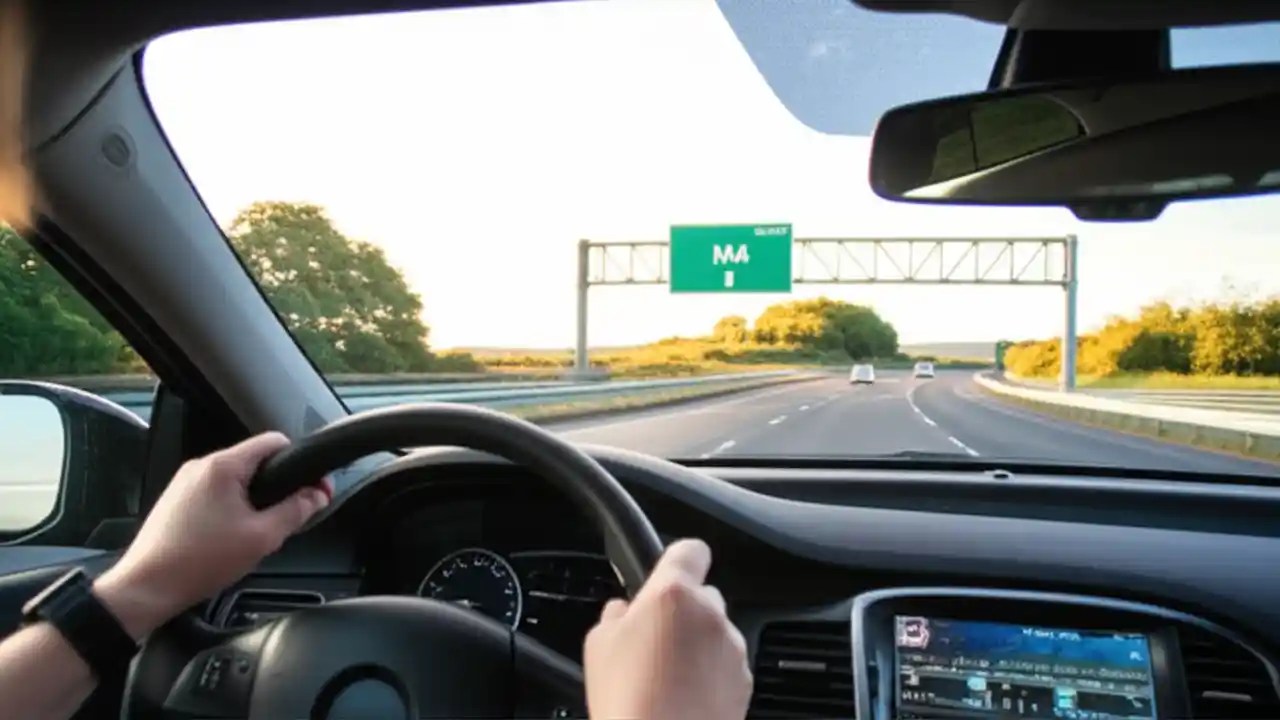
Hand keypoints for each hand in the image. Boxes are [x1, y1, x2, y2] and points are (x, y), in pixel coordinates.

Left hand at [92, 432, 331, 639]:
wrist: (146, 588)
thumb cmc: (200, 561)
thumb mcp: (262, 537)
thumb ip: (296, 510)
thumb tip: (318, 494)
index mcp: (223, 466)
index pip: (274, 442)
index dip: (301, 463)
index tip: (313, 489)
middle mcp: (201, 467)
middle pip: (255, 462)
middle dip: (277, 487)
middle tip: (287, 518)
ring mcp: (185, 483)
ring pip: (235, 480)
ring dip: (253, 500)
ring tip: (256, 532)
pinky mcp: (176, 501)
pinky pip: (215, 494)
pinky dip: (231, 509)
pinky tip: (231, 537)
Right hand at [583, 538, 751, 719]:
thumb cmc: (628, 700)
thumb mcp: (598, 647)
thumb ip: (617, 616)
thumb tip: (624, 612)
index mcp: (674, 594)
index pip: (690, 550)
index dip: (678, 561)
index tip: (666, 576)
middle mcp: (711, 614)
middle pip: (702, 596)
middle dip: (682, 613)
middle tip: (653, 642)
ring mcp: (733, 649)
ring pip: (715, 633)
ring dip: (697, 646)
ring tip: (666, 678)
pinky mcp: (744, 681)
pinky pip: (725, 665)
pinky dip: (710, 676)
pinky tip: (684, 698)